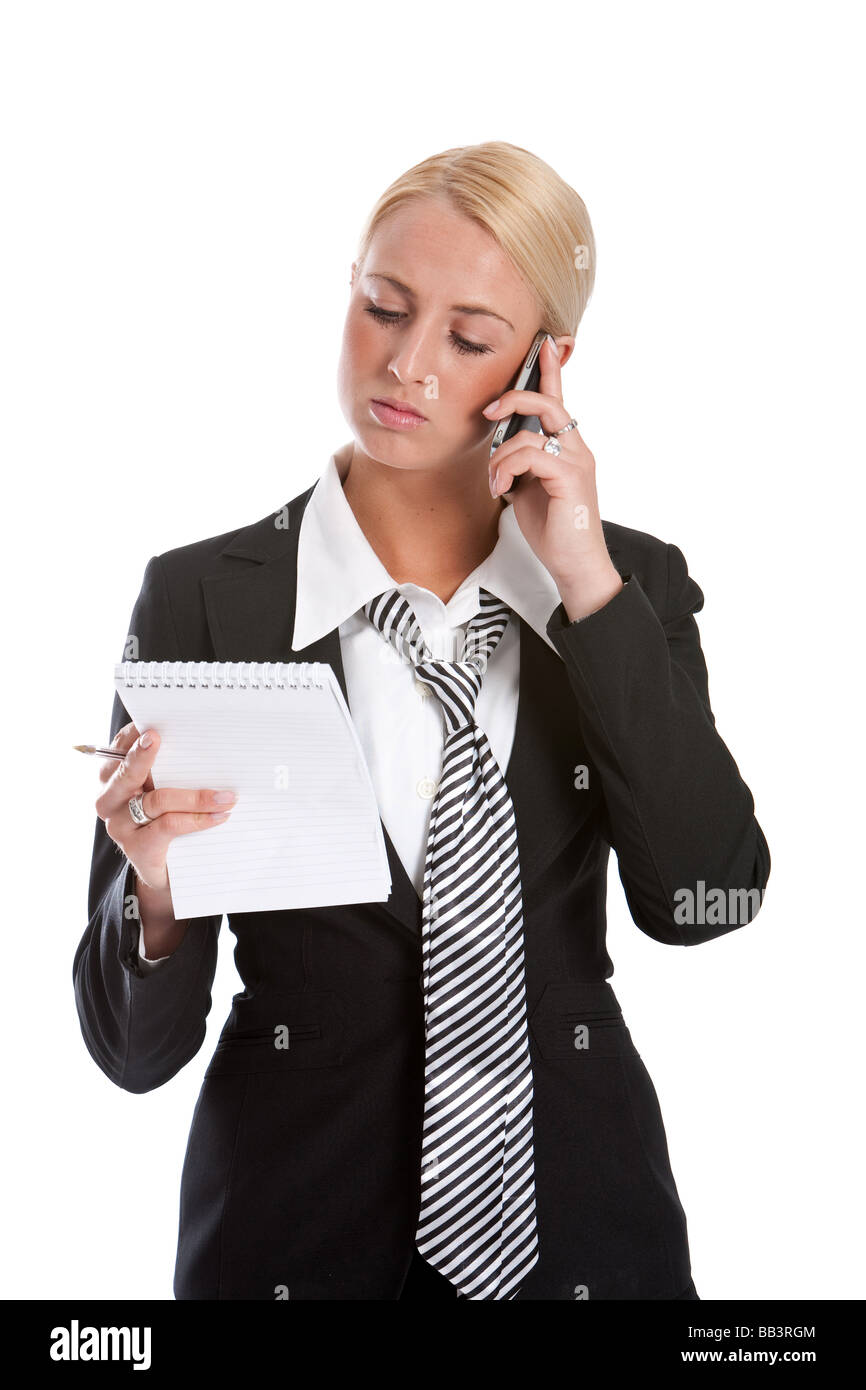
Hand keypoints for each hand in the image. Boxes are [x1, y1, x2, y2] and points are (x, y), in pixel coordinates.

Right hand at [94, 721, 235, 928]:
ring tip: (226, 795)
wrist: (162, 870)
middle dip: (143, 754)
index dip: (133, 735)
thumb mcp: (162, 790)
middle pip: (127, 772)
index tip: (153, 722)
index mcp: (113, 777)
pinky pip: (169, 826)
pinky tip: (219, 815)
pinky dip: (198, 819)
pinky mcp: (137, 847)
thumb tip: (202, 746)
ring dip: (196, 796)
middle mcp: (110, 799)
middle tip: (158, 737)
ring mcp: (121, 824)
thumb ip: (169, 769)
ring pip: (157, 800)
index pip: (119, 748)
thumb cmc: (163, 819)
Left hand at [482, 336, 622, 615]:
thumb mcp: (527, 489)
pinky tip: (502, 489)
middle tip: (488, 411)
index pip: (558, 400)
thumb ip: (519, 463)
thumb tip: (498, 450)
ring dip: (500, 456)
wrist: (575, 565)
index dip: (551, 370)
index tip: (544, 343)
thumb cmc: (552, 529)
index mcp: (567, 447)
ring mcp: (577, 461)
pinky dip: (507, 469)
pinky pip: (531, 454)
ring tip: (495, 483)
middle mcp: (576, 448)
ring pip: (531, 432)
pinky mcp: (571, 477)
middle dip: (514, 398)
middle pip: (547, 402)